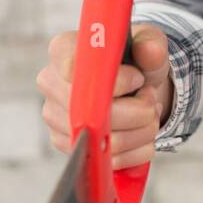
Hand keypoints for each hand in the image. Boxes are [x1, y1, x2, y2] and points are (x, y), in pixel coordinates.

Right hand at [35, 22, 174, 167]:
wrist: (135, 88)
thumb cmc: (134, 60)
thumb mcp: (148, 44)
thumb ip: (151, 44)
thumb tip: (150, 50)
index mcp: (62, 50)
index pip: (73, 68)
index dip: (113, 81)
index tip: (137, 80)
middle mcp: (51, 83)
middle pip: (92, 112)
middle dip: (136, 110)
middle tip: (150, 98)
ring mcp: (55, 118)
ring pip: (105, 139)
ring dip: (141, 130)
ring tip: (149, 114)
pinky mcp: (69, 145)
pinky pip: (109, 159)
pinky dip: (136, 149)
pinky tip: (140, 132)